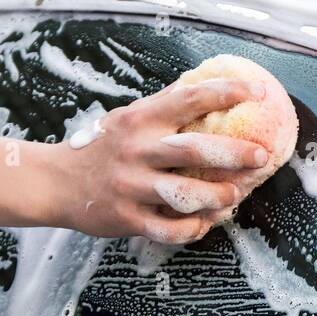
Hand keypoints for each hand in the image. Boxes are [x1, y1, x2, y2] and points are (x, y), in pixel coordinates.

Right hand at [51, 77, 271, 243]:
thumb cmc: (100, 148)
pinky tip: (203, 224)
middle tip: (261, 157)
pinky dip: (191, 229)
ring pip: (184, 193)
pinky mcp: (127, 217)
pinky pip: (167, 229)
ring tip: (234, 196)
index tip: (259, 93)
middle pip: (194, 149)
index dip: (228, 93)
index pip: (190, 98)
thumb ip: (163, 107)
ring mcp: (131, 186)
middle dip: (234, 154)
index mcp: (142, 119)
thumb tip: (204, 85)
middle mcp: (137, 150)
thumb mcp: (127, 118)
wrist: (55, 183)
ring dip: (217, 197)